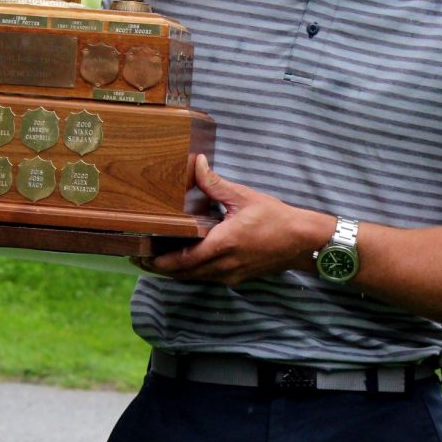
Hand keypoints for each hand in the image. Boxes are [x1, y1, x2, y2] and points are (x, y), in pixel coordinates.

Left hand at [147, 155, 326, 285]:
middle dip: (159, 267)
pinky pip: (206, 277)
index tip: (140, 253)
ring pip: (193, 278)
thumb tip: (195, 163)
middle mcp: (224, 265)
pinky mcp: (236, 277)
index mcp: (223, 244)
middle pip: (182, 274)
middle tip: (139, 255)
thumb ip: (215, 183)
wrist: (302, 241)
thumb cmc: (276, 218)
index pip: (182, 260)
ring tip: (155, 257)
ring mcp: (230, 275)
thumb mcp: (243, 197)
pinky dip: (191, 271)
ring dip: (174, 271)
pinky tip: (184, 259)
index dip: (158, 261)